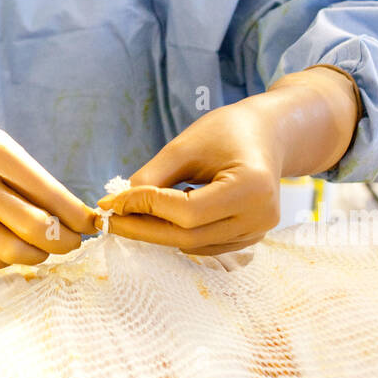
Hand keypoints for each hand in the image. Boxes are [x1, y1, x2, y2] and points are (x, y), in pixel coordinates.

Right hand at [0, 121, 97, 269]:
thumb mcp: (0, 150)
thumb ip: (32, 181)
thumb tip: (77, 218)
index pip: (46, 191)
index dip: (75, 214)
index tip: (92, 225)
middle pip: (32, 227)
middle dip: (63, 241)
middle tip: (73, 242)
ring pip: (13, 251)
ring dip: (40, 255)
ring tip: (47, 247)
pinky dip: (12, 259)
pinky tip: (17, 246)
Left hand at [95, 66, 360, 255]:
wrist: (268, 134)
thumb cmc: (228, 131)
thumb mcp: (186, 145)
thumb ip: (153, 176)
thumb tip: (120, 205)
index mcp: (252, 187)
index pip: (187, 212)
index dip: (146, 208)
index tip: (112, 200)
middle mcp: (260, 217)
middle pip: (188, 237)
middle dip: (144, 229)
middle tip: (110, 219)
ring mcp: (257, 232)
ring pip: (193, 246)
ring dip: (157, 233)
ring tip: (130, 214)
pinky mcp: (249, 238)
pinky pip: (203, 245)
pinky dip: (177, 234)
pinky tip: (160, 217)